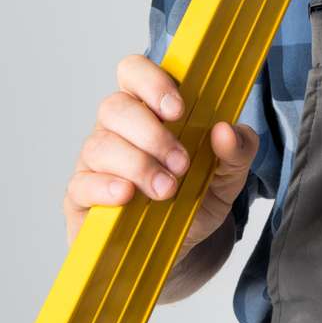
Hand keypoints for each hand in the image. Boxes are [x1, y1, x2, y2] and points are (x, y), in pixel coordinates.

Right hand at [64, 54, 256, 263]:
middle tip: (181, 163)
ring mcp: (95, 162)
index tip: (178, 109)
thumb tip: (227, 131)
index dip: (151, 82)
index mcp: (150, 110)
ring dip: (137, 165)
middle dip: (151, 134)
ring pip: (99, 144)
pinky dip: (106, 187)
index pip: (134, 72)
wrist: (180, 250)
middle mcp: (118, 129)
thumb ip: (238, 149)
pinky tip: (126, 196)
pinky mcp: (81, 197)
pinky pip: (82, 183)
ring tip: (167, 190)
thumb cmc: (197, 199)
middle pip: (115, 107)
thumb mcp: (230, 175)